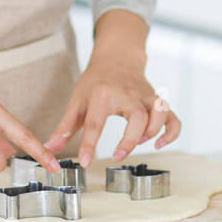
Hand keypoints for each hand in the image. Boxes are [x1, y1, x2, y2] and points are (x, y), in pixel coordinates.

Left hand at [44, 12, 180, 166]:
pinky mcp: (157, 101)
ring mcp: (146, 97)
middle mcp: (127, 95)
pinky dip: (171, 132)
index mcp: (103, 95)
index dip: (90, 145)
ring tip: (139, 142)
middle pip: (137, 118)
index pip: (96, 123)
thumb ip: (64, 128)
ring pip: (159, 114)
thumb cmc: (95, 82)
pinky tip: (159, 143)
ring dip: (152, 133)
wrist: (117, 58)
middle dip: (129, 140)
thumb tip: (49, 149)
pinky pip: (173, 117)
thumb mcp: (77, 101)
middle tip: (117, 155)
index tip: (85, 163)